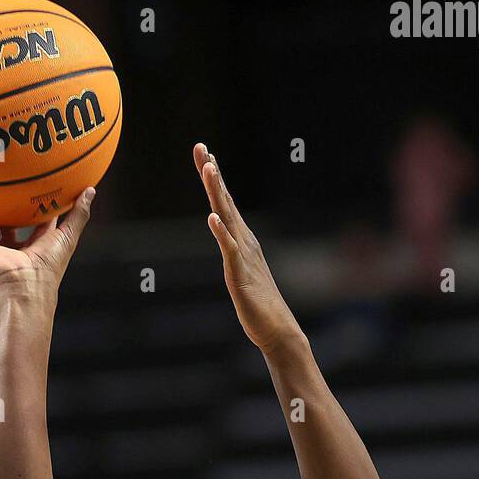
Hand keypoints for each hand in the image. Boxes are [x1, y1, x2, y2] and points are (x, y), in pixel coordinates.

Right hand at [0, 186, 95, 295]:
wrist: (25, 285)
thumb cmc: (48, 265)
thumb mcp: (68, 235)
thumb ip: (79, 213)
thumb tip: (91, 189)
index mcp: (33, 243)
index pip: (33, 220)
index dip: (34, 204)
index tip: (33, 184)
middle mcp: (10, 246)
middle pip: (4, 223)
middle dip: (1, 207)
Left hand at [193, 143, 302, 354]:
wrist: (277, 330)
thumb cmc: (259, 306)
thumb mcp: (241, 274)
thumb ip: (234, 255)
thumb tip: (227, 242)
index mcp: (243, 241)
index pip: (226, 203)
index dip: (215, 178)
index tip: (206, 154)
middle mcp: (244, 242)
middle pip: (225, 201)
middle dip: (213, 174)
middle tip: (201, 147)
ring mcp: (243, 256)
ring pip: (228, 218)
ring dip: (218, 193)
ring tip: (209, 169)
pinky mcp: (240, 274)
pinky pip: (229, 250)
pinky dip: (221, 233)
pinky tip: (212, 218)